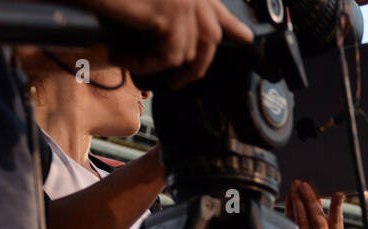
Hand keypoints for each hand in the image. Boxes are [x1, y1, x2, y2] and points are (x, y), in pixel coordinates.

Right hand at [85, 0, 254, 86]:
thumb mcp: (144, 2)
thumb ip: (170, 13)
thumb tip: (190, 43)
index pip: (215, 9)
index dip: (230, 23)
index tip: (244, 36)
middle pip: (210, 36)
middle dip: (196, 63)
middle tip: (175, 82)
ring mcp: (184, 2)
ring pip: (187, 51)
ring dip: (157, 64)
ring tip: (129, 62)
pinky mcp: (171, 15)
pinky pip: (169, 57)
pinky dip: (145, 64)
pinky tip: (123, 60)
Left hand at [285, 182, 344, 228]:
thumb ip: (320, 215)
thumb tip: (318, 196)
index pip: (336, 223)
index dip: (337, 208)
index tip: (338, 194)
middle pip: (318, 222)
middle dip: (311, 201)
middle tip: (305, 185)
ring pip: (303, 223)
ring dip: (298, 202)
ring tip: (295, 187)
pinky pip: (292, 225)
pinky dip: (290, 209)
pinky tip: (290, 197)